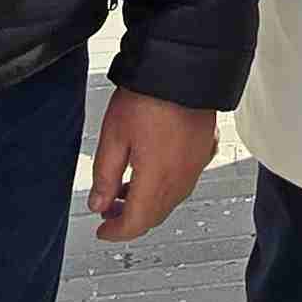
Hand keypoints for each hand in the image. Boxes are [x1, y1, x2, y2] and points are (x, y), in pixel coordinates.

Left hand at [90, 87, 216, 241]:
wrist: (183, 69)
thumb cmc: (150, 96)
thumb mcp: (113, 137)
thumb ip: (105, 176)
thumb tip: (99, 203)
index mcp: (156, 179)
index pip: (135, 223)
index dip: (116, 233)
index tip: (103, 232)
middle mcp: (180, 178)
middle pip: (154, 216)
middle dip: (130, 219)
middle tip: (109, 212)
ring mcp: (195, 166)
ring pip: (169, 200)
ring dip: (146, 203)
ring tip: (125, 190)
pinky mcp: (203, 151)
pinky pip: (183, 181)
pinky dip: (164, 186)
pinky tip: (151, 171)